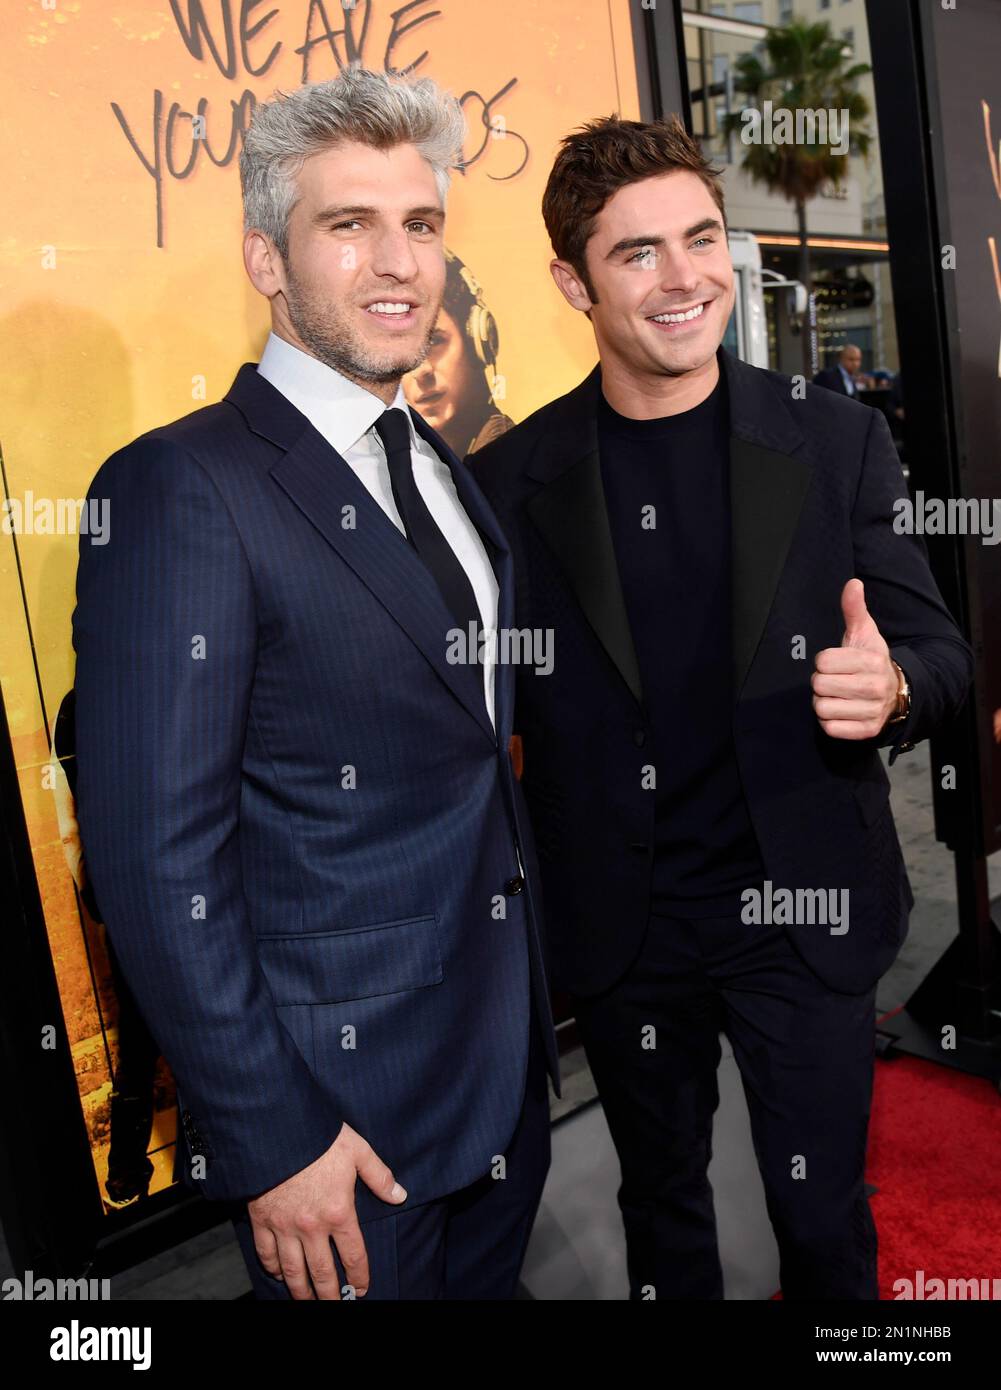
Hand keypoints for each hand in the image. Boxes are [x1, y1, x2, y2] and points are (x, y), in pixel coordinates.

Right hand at [247, 1123, 406, 1299]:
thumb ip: (379, 1176)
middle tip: (336, 1306)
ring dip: (302, 1292)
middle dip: (331, 1295)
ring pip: (293, 1271)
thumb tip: (400, 1195)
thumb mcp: (357, 1150)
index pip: (354, 1255)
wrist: (276, 1129)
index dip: (359, 1277)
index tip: (362, 1288)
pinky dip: (273, 1269)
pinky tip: (279, 1275)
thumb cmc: (318, 1137)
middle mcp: (311, 1226)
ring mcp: (284, 1226)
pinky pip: (267, 1254)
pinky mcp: (262, 1221)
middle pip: (322, 1273)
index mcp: (338, 1211)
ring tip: (308, 1302)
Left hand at [812, 579, 897, 739]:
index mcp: (872, 661)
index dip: (824, 661)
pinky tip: (841, 710)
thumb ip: (854, 609)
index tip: (836, 662)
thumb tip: (853, 583)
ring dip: (823, 702)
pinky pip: (830, 728)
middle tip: (835, 680)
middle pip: (819, 685)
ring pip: (822, 708)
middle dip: (822, 682)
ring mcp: (872, 711)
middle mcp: (875, 687)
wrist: (895, 692)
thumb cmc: (870, 660)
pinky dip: (829, 721)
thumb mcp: (864, 633)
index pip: (822, 662)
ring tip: (837, 695)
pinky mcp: (867, 731)